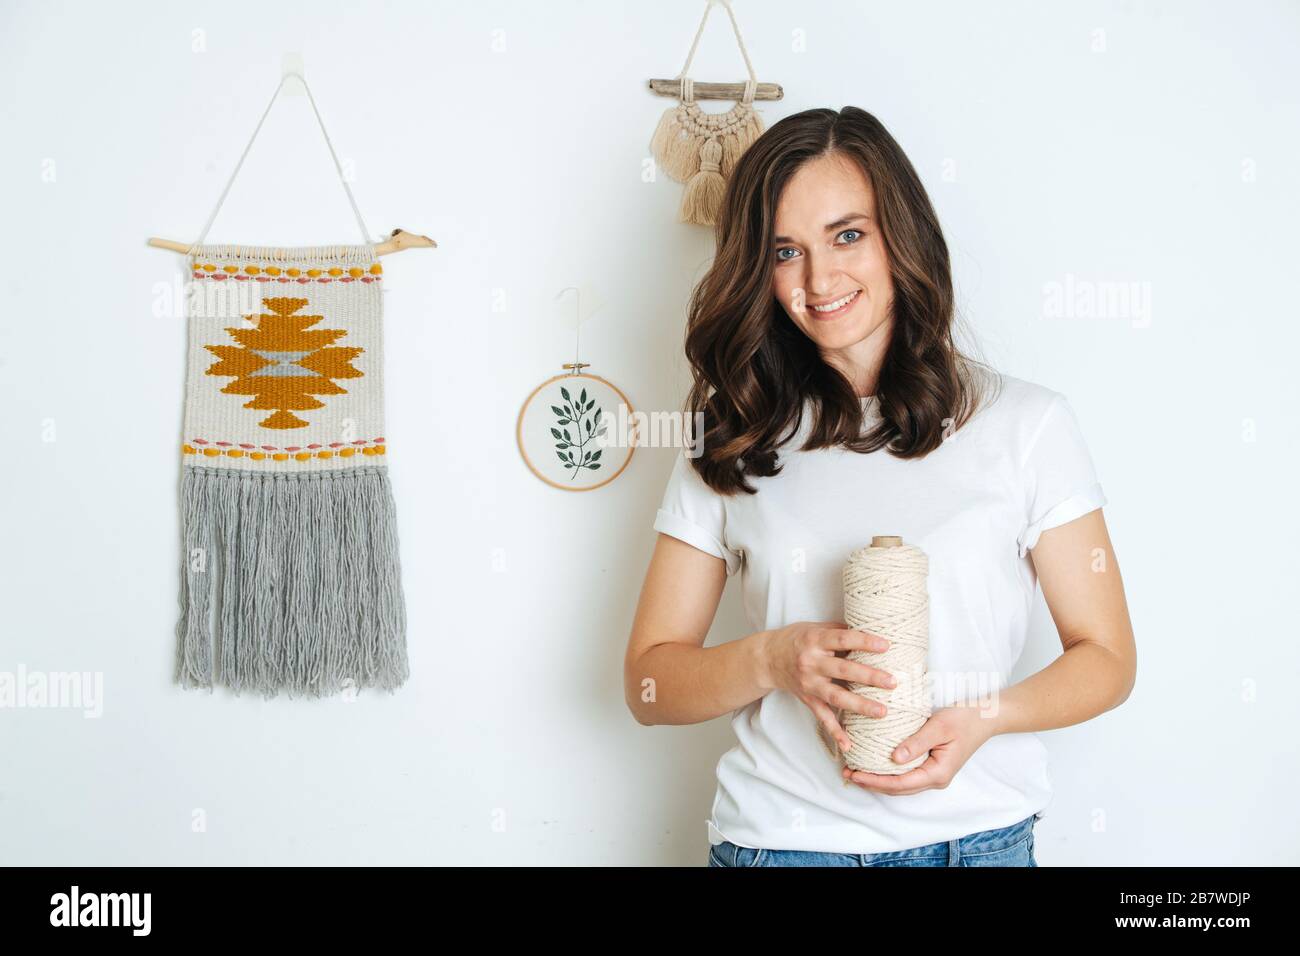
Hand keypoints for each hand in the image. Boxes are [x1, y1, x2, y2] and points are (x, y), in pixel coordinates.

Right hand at [758, 621, 895, 754]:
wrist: (767, 658)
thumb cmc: (796, 639)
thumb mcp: (815, 628)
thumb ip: (840, 630)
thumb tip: (871, 629)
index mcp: (815, 640)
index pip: (842, 639)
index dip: (864, 642)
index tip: (887, 646)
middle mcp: (811, 663)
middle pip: (843, 670)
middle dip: (869, 676)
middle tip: (892, 682)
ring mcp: (809, 683)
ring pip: (836, 697)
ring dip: (860, 706)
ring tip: (882, 712)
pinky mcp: (807, 699)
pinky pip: (822, 717)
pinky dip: (835, 732)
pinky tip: (849, 745)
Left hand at [841, 705, 996, 794]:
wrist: (985, 717)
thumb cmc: (964, 719)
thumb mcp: (939, 726)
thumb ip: (917, 742)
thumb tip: (894, 758)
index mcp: (938, 773)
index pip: (900, 784)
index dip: (875, 781)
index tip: (854, 773)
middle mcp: (936, 779)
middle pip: (898, 789)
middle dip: (872, 783)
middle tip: (848, 772)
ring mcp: (934, 775)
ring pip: (901, 785)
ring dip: (878, 780)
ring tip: (855, 770)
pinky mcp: (932, 767)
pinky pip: (906, 776)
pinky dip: (888, 773)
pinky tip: (874, 764)